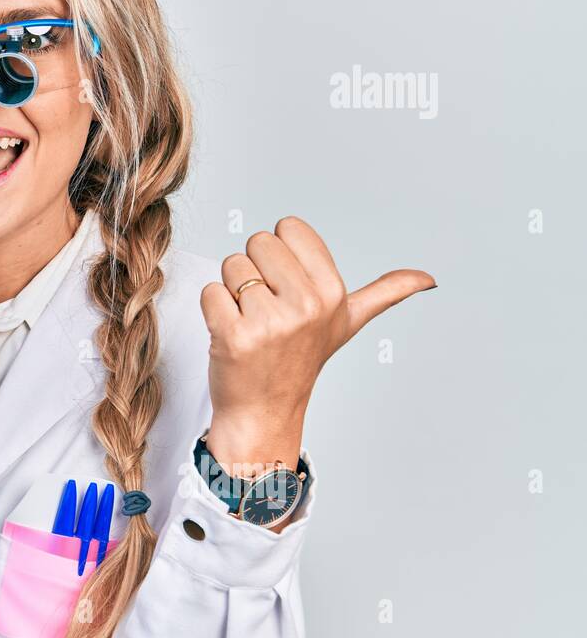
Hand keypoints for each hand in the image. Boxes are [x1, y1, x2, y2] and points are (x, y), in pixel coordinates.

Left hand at [199, 216, 433, 475]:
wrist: (265, 410)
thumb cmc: (300, 360)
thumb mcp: (348, 322)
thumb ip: (386, 293)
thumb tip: (428, 278)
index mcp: (333, 292)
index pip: (288, 227)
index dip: (280, 254)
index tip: (287, 287)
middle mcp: (307, 305)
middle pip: (257, 241)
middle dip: (255, 270)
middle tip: (265, 307)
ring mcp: (270, 322)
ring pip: (231, 265)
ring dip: (232, 292)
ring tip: (250, 322)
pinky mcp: (233, 336)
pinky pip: (210, 292)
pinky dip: (213, 310)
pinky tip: (230, 334)